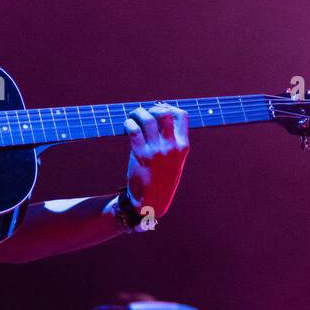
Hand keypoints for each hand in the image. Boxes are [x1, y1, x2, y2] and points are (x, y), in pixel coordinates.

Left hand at [124, 103, 188, 220]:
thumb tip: (162, 117)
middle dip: (152, 108)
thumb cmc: (162, 179)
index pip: (181, 115)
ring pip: (148, 119)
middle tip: (144, 113)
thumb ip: (173, 141)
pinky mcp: (140, 155)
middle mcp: (171, 147)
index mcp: (183, 146)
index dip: (168, 107)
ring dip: (138, 113)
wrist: (152, 202)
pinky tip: (127, 126)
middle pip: (164, 113)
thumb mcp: (176, 160)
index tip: (158, 109)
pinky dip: (129, 123)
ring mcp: (156, 150)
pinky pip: (133, 130)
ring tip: (133, 116)